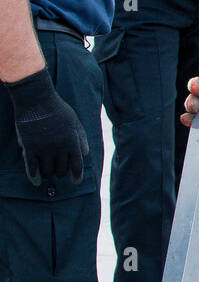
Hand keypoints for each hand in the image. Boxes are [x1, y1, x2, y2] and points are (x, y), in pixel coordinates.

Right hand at [5, 67, 88, 184]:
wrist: (37, 99)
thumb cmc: (58, 109)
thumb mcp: (75, 122)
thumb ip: (81, 138)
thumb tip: (85, 154)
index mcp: (72, 141)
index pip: (76, 166)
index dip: (76, 177)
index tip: (75, 181)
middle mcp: (59, 148)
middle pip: (61, 171)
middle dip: (61, 173)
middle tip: (59, 171)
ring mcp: (43, 149)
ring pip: (47, 172)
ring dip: (48, 174)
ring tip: (48, 172)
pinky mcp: (29, 148)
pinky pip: (31, 168)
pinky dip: (34, 177)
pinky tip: (36, 182)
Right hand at [181, 76, 198, 128]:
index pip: (196, 83)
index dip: (195, 85)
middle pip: (191, 98)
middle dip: (192, 103)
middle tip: (195, 108)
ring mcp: (198, 110)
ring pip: (189, 111)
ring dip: (190, 115)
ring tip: (193, 120)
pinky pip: (191, 121)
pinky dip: (189, 123)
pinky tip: (192, 125)